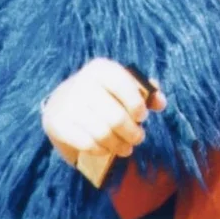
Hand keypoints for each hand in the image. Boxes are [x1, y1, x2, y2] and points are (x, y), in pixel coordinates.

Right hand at [40, 58, 165, 170]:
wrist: (61, 102)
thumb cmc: (101, 93)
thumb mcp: (120, 84)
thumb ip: (144, 91)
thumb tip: (161, 102)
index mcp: (100, 68)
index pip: (124, 85)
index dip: (137, 104)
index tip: (142, 116)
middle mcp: (82, 83)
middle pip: (115, 117)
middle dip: (132, 132)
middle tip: (138, 138)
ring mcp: (69, 104)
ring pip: (102, 133)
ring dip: (119, 145)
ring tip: (127, 148)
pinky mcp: (59, 124)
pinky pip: (87, 143)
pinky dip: (101, 150)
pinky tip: (107, 150)